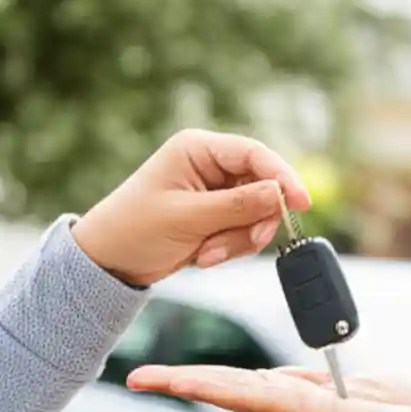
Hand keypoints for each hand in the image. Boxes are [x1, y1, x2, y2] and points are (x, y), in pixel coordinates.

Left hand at [72, 129, 310, 286]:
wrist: (109, 262)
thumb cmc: (135, 229)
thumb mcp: (188, 217)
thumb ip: (237, 205)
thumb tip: (280, 193)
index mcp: (198, 149)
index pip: (255, 154)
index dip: (283, 177)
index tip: (302, 203)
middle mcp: (210, 166)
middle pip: (262, 187)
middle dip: (255, 220)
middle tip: (248, 242)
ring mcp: (215, 193)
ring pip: (257, 214)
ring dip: (239, 240)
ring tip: (207, 254)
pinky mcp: (216, 218)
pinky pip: (244, 231)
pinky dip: (231, 247)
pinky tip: (203, 255)